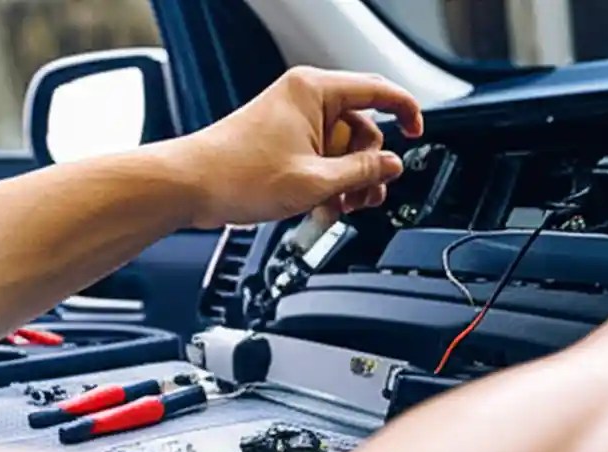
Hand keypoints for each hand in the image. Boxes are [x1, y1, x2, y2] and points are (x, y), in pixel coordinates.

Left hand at [173, 67, 423, 228]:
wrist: (189, 187)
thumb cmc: (236, 174)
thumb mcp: (317, 181)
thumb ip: (364, 171)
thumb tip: (392, 166)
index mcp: (314, 91)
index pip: (378, 90)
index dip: (406, 111)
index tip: (418, 133)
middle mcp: (304, 98)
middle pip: (362, 127)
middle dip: (369, 164)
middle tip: (365, 194)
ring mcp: (293, 119)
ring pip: (343, 146)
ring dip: (349, 178)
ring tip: (341, 205)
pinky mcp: (284, 139)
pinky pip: (323, 155)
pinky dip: (329, 180)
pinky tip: (325, 204)